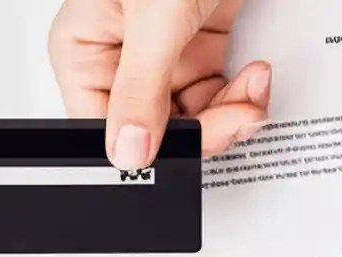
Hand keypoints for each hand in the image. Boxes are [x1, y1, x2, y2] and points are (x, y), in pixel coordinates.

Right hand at [48, 0, 270, 168]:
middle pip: (157, 131)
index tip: (188, 151)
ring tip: (253, 89)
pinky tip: (256, 75)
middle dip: (206, 131)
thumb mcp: (153, 18)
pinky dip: (244, 95)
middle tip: (238, 116)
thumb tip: (127, 153)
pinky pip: (221, 95)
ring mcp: (163, 56)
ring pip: (196, 120)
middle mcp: (120, 59)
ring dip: (233, 114)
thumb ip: (140, 89)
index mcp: (84, 50)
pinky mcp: (201, 47)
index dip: (147, 149)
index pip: (105, 129)